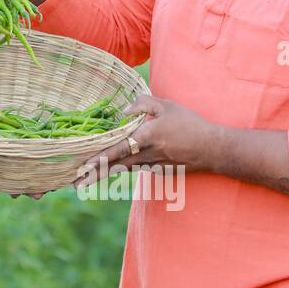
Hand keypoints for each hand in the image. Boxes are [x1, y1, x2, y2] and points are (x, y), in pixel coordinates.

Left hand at [72, 95, 223, 187]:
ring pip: (123, 169)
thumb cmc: (190, 124)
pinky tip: (110, 169)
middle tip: (75, 183)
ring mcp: (153, 165)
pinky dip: (121, 169)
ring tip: (85, 180)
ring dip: (104, 174)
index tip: (83, 166)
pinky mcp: (158, 170)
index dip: (99, 158)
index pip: (118, 148)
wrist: (213, 149)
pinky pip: (136, 168)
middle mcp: (147, 154)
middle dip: (95, 175)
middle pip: (115, 166)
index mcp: (147, 136)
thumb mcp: (166, 106)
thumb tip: (122, 111)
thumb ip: (143, 104)